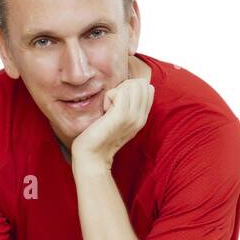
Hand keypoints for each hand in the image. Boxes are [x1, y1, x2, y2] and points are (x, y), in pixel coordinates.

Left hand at [71, 55, 154, 169]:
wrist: (92, 156)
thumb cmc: (99, 136)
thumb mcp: (117, 118)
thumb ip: (127, 104)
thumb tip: (129, 85)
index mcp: (142, 117)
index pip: (147, 87)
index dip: (130, 88)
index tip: (117, 103)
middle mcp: (141, 117)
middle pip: (140, 83)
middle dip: (123, 87)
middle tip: (111, 105)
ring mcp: (133, 117)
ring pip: (132, 85)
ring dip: (116, 91)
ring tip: (108, 108)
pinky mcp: (122, 116)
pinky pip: (119, 92)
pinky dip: (108, 96)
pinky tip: (104, 110)